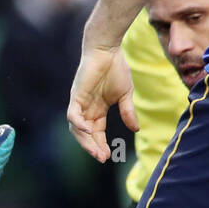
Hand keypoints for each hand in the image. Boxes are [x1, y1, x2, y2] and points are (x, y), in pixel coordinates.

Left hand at [66, 46, 136, 161]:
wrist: (108, 49)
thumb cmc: (116, 68)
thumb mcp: (125, 95)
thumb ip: (128, 112)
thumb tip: (136, 130)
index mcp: (97, 110)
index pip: (97, 133)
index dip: (101, 145)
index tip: (108, 156)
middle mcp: (87, 109)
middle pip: (86, 135)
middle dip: (93, 147)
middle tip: (102, 158)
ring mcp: (80, 103)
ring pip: (77, 129)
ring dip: (85, 141)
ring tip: (96, 151)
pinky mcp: (76, 96)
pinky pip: (73, 115)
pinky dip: (78, 124)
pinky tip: (87, 131)